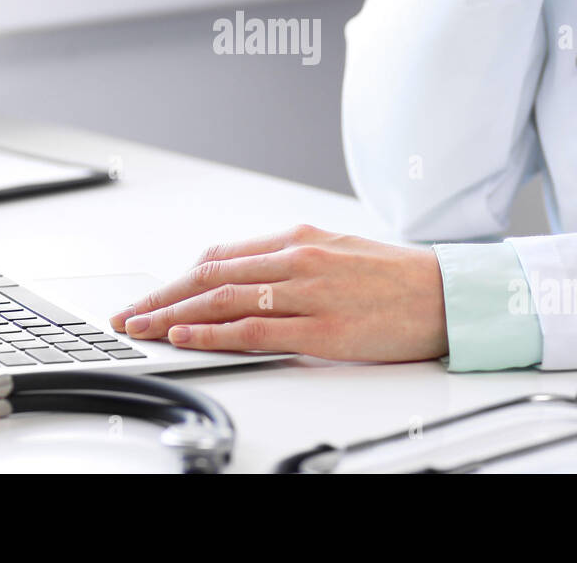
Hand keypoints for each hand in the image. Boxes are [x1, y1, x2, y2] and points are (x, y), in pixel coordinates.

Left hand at [108, 224, 448, 361]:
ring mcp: (307, 293)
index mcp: (300, 239)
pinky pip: (253, 330)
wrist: (447, 295)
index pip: (221, 257)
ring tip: (141, 328)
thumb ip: (291, 261)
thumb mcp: (338, 251)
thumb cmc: (396, 277)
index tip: (153, 295)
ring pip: (222, 301)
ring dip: (173, 315)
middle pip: (210, 277)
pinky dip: (212, 333)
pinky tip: (186, 337)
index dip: (179, 278)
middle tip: (129, 314)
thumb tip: (246, 275)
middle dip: (162, 296)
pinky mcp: (321, 330)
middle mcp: (296, 259)